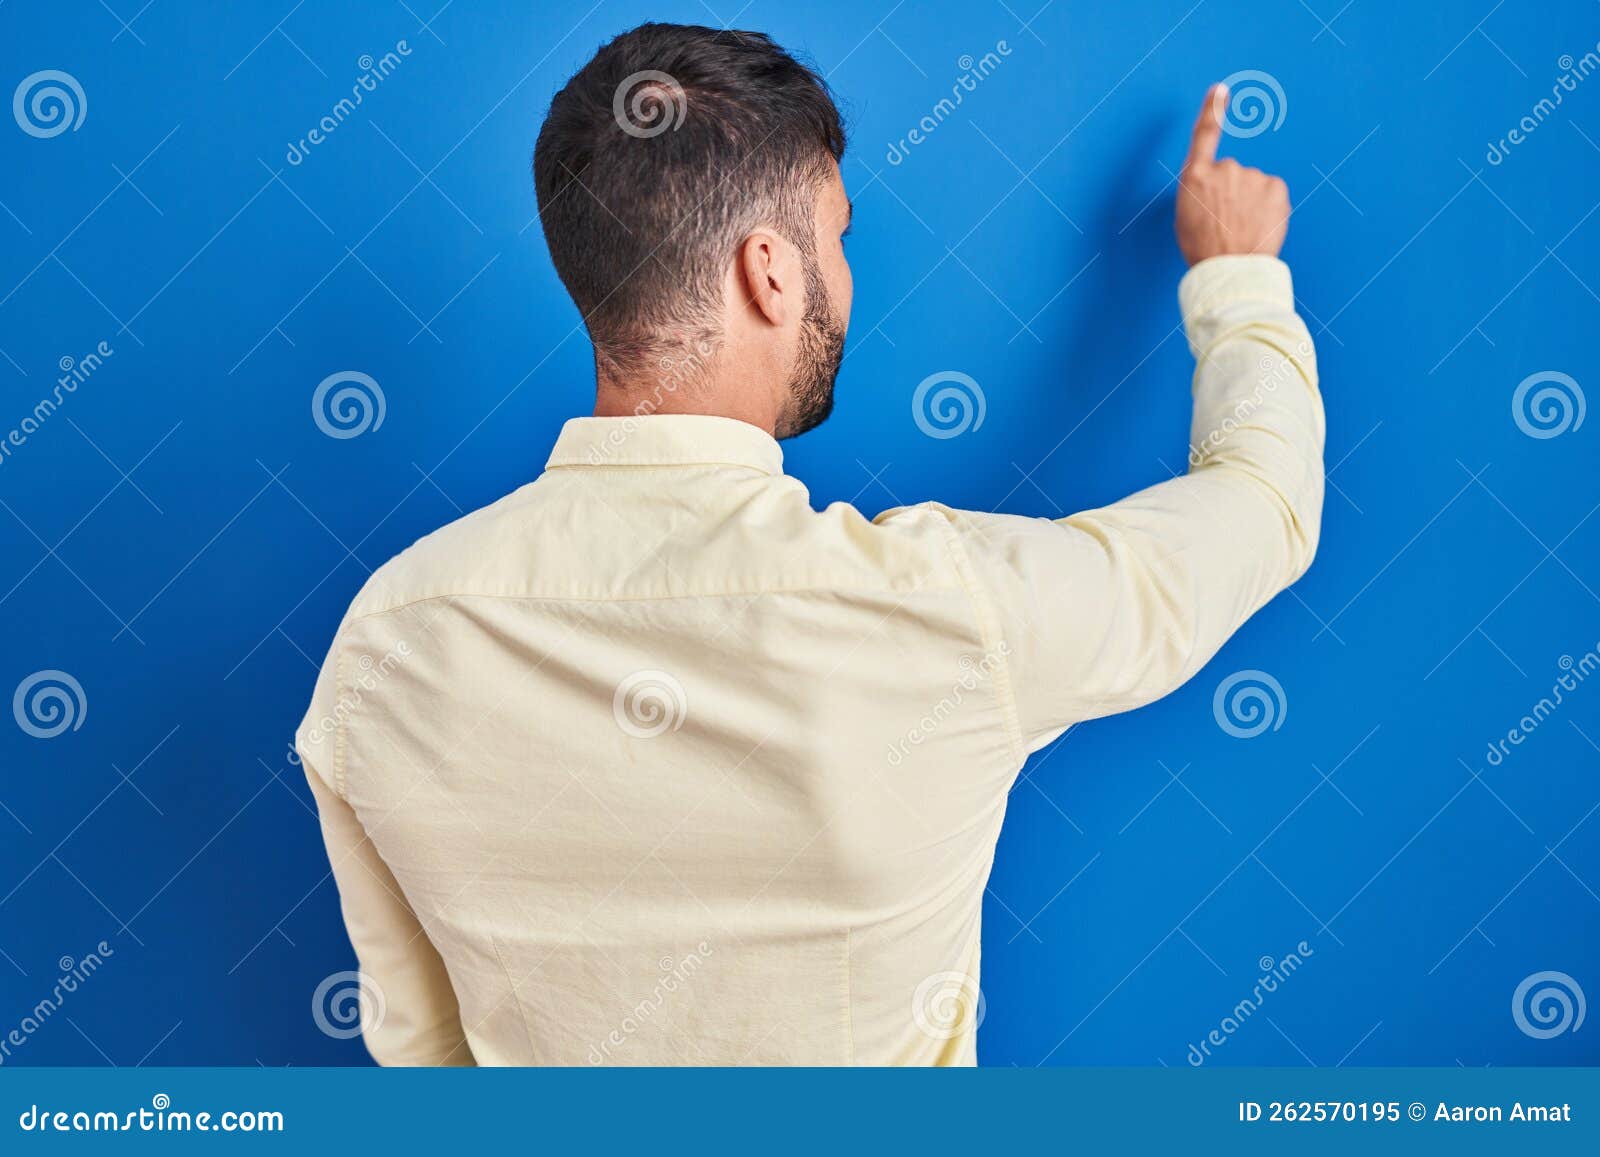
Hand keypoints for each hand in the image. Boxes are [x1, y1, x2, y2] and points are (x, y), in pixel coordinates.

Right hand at [1175, 83, 1290, 265]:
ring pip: (1252, 184)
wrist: (1231, 270)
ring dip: (1250, 201)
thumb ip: (1202, 190)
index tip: (1220, 90)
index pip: (1204, 134)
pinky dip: (1268, 206)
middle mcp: (1224, 168)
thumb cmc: (1204, 249)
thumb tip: (1222, 184)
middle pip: (1230, 172)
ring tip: (1242, 229)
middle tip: (1225, 223)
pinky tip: (1260, 225)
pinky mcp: (1275, 186)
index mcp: (1195, 177)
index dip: (1212, 110)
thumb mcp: (1186, 216)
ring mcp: (1252, 176)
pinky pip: (1271, 192)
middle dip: (1231, 192)